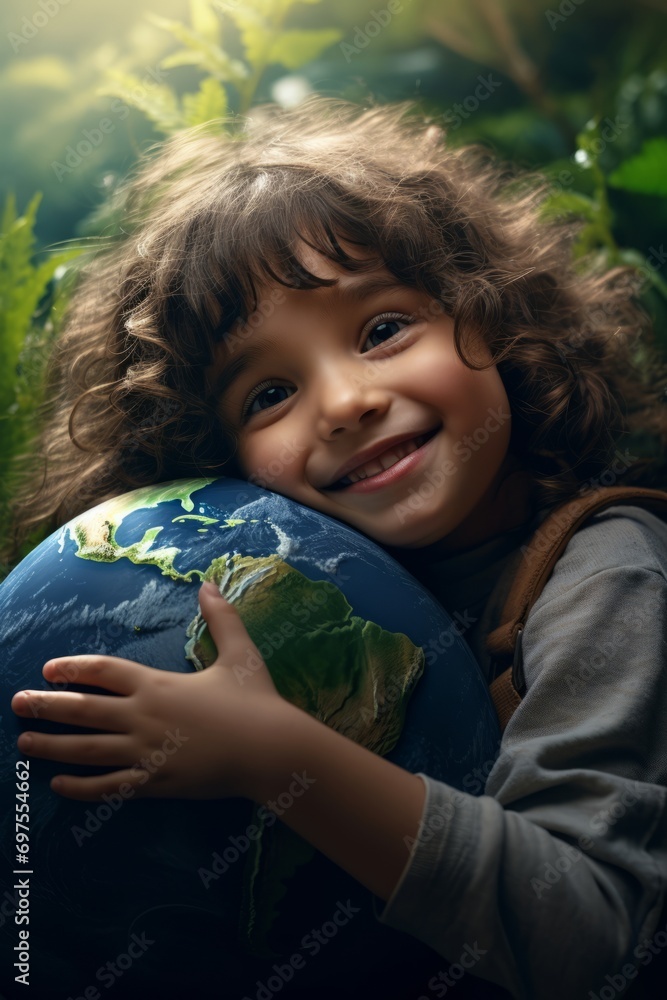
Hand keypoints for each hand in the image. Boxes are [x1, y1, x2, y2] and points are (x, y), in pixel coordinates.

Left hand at [11, 582, 291, 800]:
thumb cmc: (255, 700)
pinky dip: (79, 788)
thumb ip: (221, 618)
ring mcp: (145, 751)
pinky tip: (57, 786)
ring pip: (86, 749)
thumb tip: (208, 583)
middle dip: (46, 706)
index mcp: (157, 684)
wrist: (270, 749)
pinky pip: (107, 786)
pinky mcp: (154, 782)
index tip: (47, 669)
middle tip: (17, 703)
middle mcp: (143, 716)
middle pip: (83, 709)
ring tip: (24, 743)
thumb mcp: (240, 652)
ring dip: (51, 746)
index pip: (103, 671)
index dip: (73, 668)